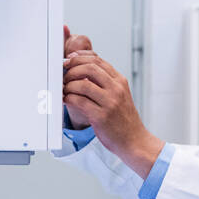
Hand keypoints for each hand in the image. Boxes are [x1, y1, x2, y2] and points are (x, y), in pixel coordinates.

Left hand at [62, 44, 163, 178]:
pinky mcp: (101, 116)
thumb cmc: (123, 120)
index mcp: (120, 81)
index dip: (79, 58)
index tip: (69, 60)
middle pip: (89, 68)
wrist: (134, 140)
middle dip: (72, 69)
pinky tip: (66, 100)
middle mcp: (116, 89)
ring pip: (83, 85)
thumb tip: (82, 70)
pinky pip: (80, 102)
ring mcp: (110, 102)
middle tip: (64, 75)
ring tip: (64, 90)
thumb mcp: (119, 95)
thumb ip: (105, 83)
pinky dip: (69, 99)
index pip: (97, 60)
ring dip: (69, 85)